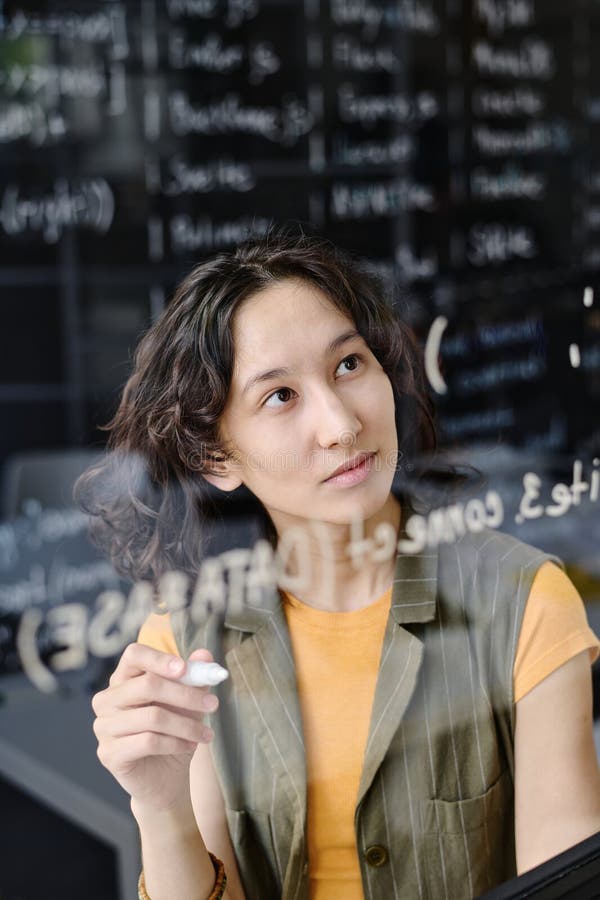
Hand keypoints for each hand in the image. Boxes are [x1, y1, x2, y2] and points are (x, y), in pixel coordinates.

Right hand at [91, 643, 218, 811]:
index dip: (159, 659)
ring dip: (186, 725)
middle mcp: (107, 700)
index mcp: (123, 679)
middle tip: (213, 704)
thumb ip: (194, 677)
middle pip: (147, 685)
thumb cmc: (173, 733)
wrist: (164, 779)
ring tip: (206, 734)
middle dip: (186, 694)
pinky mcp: (108, 753)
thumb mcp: (188, 703)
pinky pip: (147, 741)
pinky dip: (175, 743)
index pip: (134, 655)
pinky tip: (190, 746)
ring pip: (152, 716)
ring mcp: (104, 727)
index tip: (185, 668)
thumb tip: (205, 655)